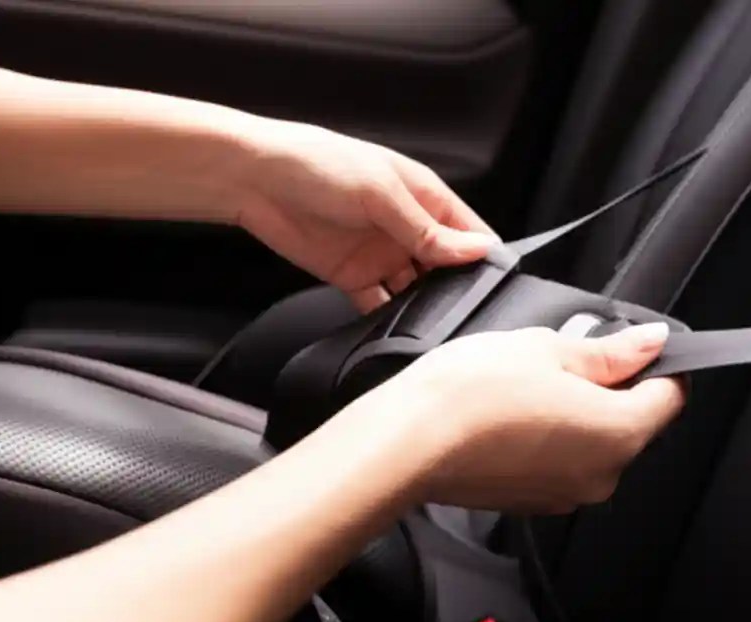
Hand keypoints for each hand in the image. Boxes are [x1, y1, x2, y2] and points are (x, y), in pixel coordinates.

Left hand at [235, 119, 498, 311]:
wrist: (254, 179)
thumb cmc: (316, 163)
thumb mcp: (381, 193)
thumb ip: (426, 229)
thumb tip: (476, 250)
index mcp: (422, 196)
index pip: (468, 231)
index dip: (483, 256)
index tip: (496, 285)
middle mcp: (406, 226)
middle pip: (446, 266)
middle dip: (456, 287)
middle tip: (466, 313)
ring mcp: (381, 253)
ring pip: (415, 289)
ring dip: (423, 306)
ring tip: (433, 325)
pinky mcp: (353, 276)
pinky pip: (379, 304)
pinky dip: (387, 319)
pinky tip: (396, 330)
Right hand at [363, 324, 685, 513]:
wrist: (408, 441)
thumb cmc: (470, 393)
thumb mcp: (548, 348)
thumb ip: (609, 351)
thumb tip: (651, 343)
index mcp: (619, 432)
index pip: (671, 396)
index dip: (658, 365)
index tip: (630, 346)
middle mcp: (602, 474)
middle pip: (633, 423)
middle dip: (610, 388)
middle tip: (564, 357)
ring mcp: (566, 494)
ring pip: (593, 444)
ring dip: (576, 413)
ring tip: (529, 383)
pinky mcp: (532, 502)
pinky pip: (559, 464)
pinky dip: (547, 439)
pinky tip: (511, 413)